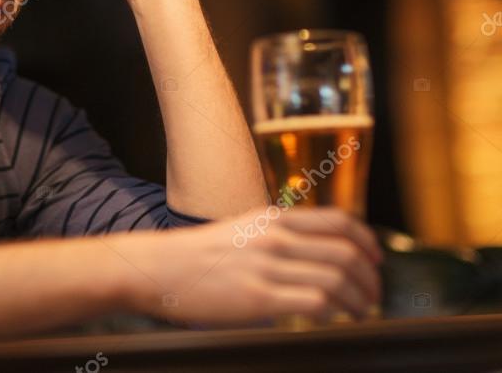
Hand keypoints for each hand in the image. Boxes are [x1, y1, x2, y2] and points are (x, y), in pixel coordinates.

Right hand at [118, 206, 383, 325]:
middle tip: (374, 294)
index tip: (377, 259)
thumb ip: (277, 239)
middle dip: (370, 278)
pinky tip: (335, 319)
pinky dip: (335, 312)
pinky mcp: (259, 297)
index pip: (338, 221)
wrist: (159, 267)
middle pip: (345, 253)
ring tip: (361, 311)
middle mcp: (275, 237)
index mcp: (272, 218)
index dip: (367, 242)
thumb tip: (312, 260)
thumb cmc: (197, 255)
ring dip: (359, 300)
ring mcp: (268, 266)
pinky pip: (316, 303)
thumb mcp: (241, 231)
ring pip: (337, 280)